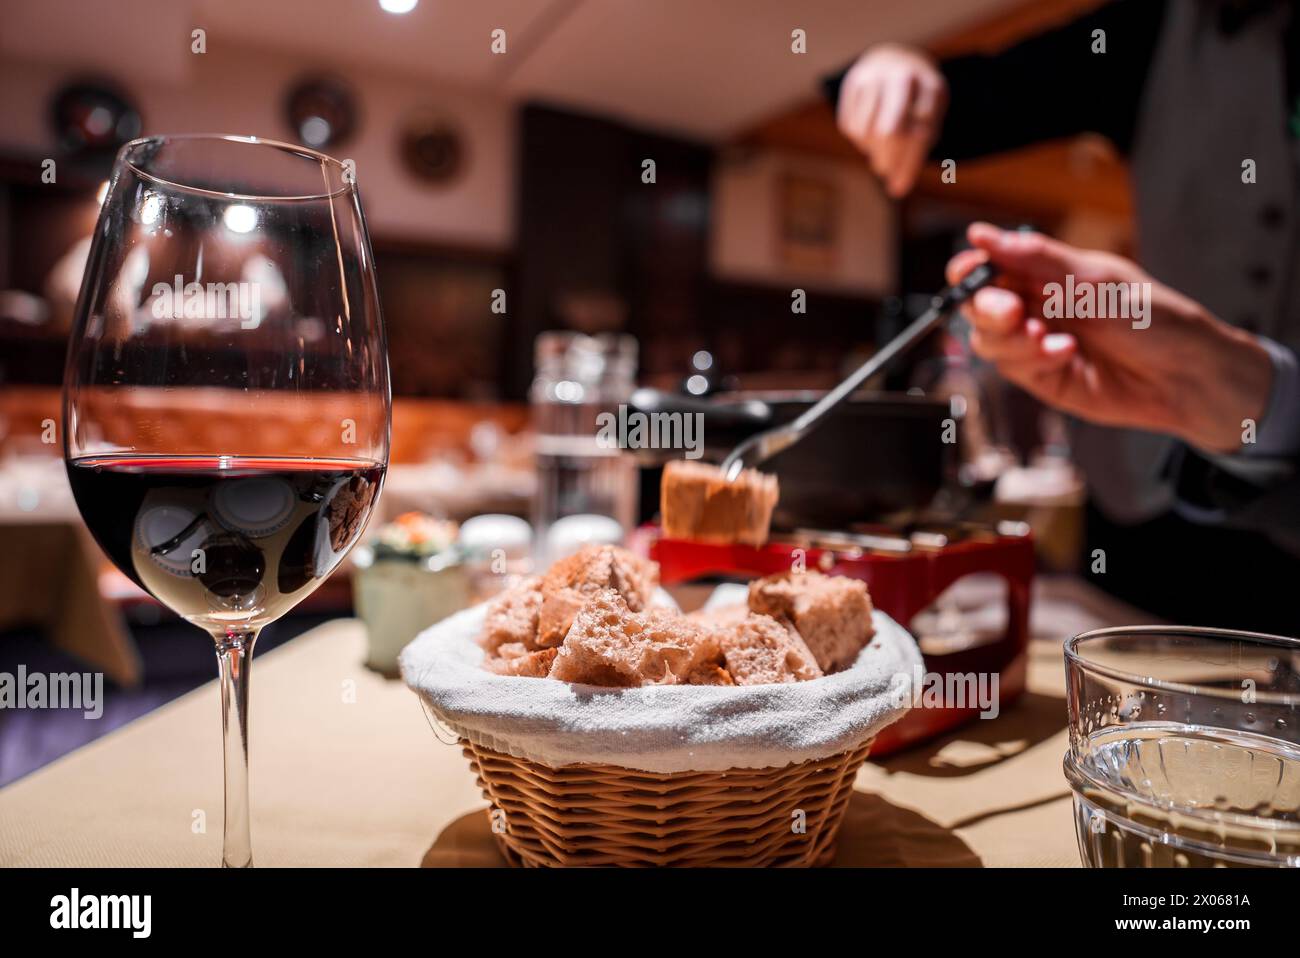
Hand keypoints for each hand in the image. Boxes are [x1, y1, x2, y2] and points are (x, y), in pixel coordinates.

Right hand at [836, 44, 946, 196]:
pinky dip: (859, 138)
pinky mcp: (853, 82)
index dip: (908, 164)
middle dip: (886, 159)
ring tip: (879, 149)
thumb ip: (915, 154)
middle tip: (883, 172)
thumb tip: (896, 189)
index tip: (899, 188)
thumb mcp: (926, 122)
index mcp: (930, 86)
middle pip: (890, 132)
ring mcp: (876, 77)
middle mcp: (902, 76)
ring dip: (871, 149)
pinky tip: (868, 135)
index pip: (919, 134)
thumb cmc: (916, 101)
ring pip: (866, 131)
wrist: (895, 59)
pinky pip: (850, 125)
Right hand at [945, 223, 1273, 454]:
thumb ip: (1034, 259)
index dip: (970, 270)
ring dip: (1011, 338)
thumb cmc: (1153, 317)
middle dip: (988, 309)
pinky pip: (1014, 369)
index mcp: (1045, 274)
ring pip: (989, 341)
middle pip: (978, 307)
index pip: (987, 267)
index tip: (969, 272)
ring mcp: (1036, 345)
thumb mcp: (1093, 278)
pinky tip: (1065, 354)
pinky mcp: (1043, 379)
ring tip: (1045, 337)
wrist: (1188, 374)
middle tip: (1012, 312)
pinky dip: (1034, 359)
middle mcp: (1036, 307)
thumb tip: (981, 235)